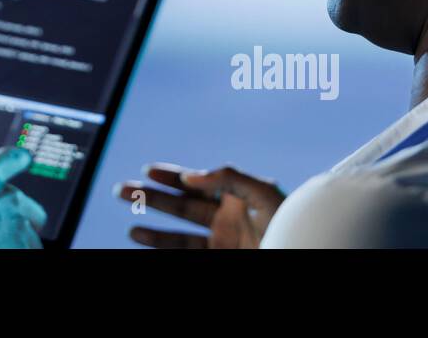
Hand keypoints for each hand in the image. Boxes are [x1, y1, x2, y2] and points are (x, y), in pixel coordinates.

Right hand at [115, 162, 284, 248]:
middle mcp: (225, 218)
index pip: (196, 182)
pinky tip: (145, 243)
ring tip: (131, 230)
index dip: (171, 175)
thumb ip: (230, 176)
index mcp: (236, 196)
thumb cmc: (293, 224)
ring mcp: (221, 241)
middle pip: (180, 206)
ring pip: (178, 234)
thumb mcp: (266, 192)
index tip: (148, 170)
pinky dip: (163, 248)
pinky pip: (185, 253)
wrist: (305, 250)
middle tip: (122, 191)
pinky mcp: (218, 258)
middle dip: (151, 198)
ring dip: (153, 231)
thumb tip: (192, 174)